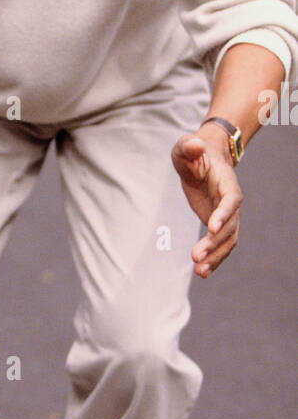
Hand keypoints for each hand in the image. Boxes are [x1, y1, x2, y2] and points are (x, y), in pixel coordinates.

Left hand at [171, 127, 242, 277]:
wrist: (202, 160)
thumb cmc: (193, 152)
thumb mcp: (185, 147)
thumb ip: (189, 146)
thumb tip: (194, 145)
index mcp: (227, 182)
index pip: (230, 200)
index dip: (223, 214)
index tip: (211, 228)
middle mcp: (232, 202)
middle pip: (230, 226)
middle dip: (214, 243)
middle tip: (196, 257)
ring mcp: (226, 215)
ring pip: (228, 240)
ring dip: (216, 257)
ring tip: (200, 271)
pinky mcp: (218, 225)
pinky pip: (220, 245)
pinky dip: (214, 259)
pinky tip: (202, 273)